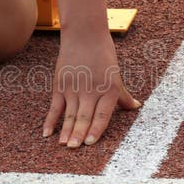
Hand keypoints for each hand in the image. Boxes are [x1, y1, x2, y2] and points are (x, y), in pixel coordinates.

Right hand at [43, 31, 140, 147]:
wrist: (84, 34)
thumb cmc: (104, 55)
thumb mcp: (116, 75)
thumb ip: (124, 95)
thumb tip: (136, 107)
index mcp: (108, 89)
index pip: (102, 114)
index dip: (96, 129)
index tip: (90, 142)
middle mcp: (91, 90)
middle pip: (84, 116)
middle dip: (78, 134)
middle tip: (74, 148)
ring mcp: (74, 87)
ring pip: (70, 114)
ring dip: (65, 130)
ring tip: (63, 145)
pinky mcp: (60, 85)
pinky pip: (55, 107)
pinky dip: (50, 121)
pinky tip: (47, 133)